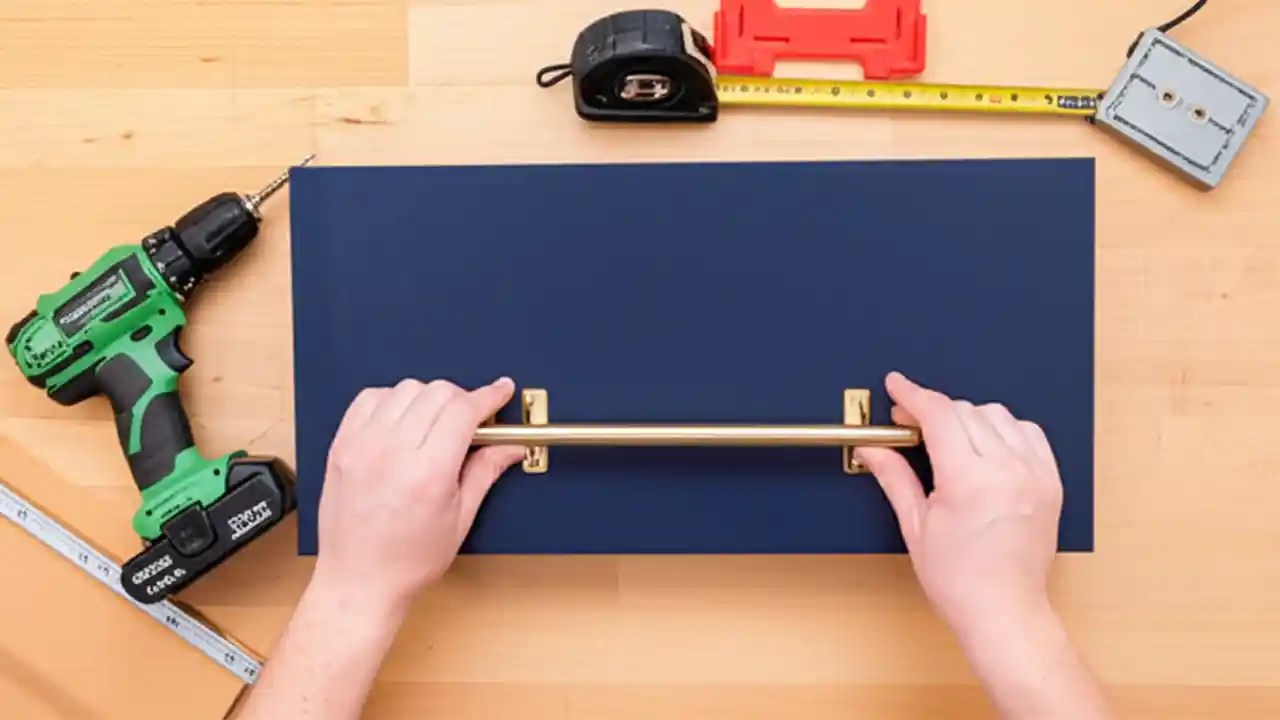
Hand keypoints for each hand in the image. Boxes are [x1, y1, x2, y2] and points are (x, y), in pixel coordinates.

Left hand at [312, 377, 524, 615]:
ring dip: (427, 398)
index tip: (500, 392)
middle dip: (462, 399)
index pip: (464, 410)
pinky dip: (391, 400)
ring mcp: (361, 446)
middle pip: (437, 392)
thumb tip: (510, 446)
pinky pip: (369, 398)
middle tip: (471, 419)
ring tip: (434, 424)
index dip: (489, 396)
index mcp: (427, 474)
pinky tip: (402, 421)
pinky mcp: (342, 446)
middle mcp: (391, 454)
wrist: (358, 581)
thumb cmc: (406, 561)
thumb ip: (485, 471)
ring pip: (404, 388)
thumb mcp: (460, 519)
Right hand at [854, 372, 1063, 635]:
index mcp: (969, 482)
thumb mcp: (916, 526)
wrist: (1004, 611)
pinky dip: (1004, 429)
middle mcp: (1007, 472)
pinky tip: (986, 444)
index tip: (897, 386)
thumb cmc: (960, 581)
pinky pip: (1029, 433)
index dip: (913, 395)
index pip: (940, 414)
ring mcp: (1034, 475)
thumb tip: (873, 448)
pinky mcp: (1050, 483)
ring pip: (998, 415)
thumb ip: (895, 477)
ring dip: (969, 417)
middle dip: (934, 410)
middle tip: (910, 425)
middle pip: (966, 410)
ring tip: (949, 439)